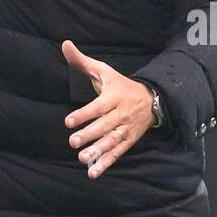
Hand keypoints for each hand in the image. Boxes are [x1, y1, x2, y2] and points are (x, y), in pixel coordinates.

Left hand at [61, 39, 154, 178]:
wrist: (151, 99)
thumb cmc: (120, 84)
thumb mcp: (103, 70)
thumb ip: (82, 61)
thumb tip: (65, 44)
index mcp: (114, 96)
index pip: (98, 107)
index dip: (83, 114)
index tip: (68, 122)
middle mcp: (121, 113)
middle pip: (104, 126)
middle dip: (89, 134)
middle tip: (73, 142)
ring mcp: (126, 129)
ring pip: (112, 141)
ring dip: (98, 151)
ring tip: (82, 159)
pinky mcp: (128, 141)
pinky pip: (117, 153)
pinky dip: (106, 163)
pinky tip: (93, 172)